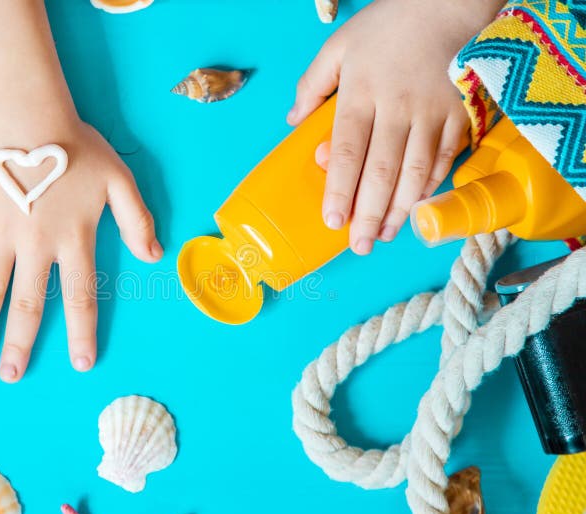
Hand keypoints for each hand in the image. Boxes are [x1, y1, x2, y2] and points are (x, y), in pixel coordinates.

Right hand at [0, 119, 161, 381]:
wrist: (28, 114)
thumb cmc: (75, 147)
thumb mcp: (119, 181)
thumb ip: (138, 221)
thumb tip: (154, 256)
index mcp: (73, 240)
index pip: (81, 297)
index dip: (83, 333)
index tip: (81, 364)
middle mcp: (36, 246)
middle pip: (29, 304)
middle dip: (21, 343)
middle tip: (12, 376)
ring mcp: (0, 233)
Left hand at [289, 0, 504, 253]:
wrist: (451, 0)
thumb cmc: (390, 23)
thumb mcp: (340, 45)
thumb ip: (313, 84)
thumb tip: (293, 122)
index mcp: (361, 92)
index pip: (347, 150)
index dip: (339, 189)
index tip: (332, 220)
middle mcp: (397, 106)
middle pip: (381, 169)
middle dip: (368, 212)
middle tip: (358, 246)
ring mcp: (433, 111)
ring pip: (416, 171)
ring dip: (399, 209)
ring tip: (383, 235)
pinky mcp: (462, 113)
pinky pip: (446, 158)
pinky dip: (431, 186)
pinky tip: (417, 208)